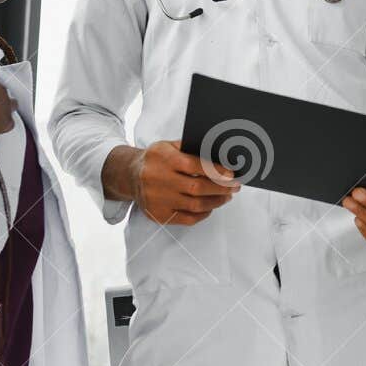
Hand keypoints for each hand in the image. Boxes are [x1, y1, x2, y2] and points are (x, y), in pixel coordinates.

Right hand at [119, 140, 239, 225]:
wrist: (130, 176)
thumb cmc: (157, 159)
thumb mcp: (170, 146)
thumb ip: (192, 149)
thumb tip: (221, 158)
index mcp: (162, 158)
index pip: (194, 166)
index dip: (216, 171)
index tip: (231, 174)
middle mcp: (157, 179)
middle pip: (197, 188)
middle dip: (221, 188)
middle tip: (234, 186)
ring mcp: (156, 200)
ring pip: (195, 205)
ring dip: (216, 202)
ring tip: (226, 196)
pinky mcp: (158, 215)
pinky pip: (187, 218)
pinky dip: (203, 213)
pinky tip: (210, 206)